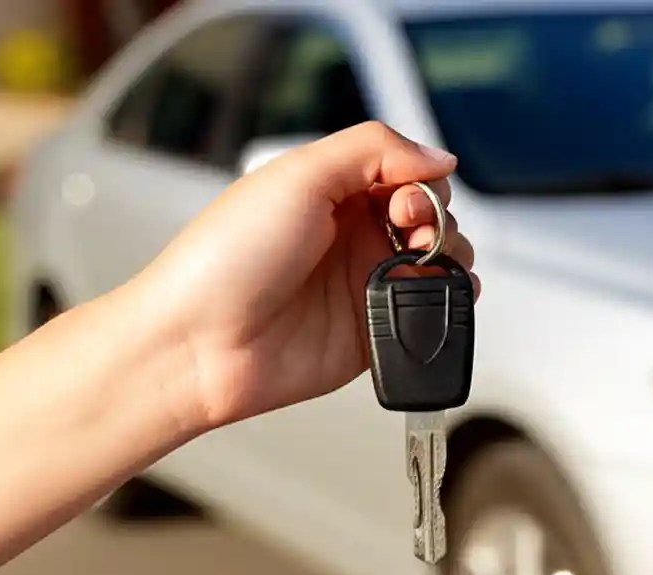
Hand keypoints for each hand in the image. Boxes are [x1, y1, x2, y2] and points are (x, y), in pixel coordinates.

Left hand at [131, 122, 475, 429]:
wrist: (199, 345)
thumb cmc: (226, 259)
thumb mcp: (298, 175)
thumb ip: (374, 151)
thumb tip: (440, 158)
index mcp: (332, 191)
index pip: (406, 173)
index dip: (421, 183)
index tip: (406, 203)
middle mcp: (351, 235)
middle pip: (431, 216)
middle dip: (439, 220)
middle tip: (409, 233)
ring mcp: (363, 284)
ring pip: (439, 262)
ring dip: (452, 257)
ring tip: (425, 264)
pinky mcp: (373, 332)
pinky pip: (429, 313)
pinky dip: (452, 301)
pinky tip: (448, 295)